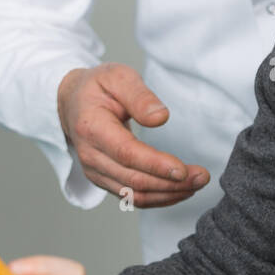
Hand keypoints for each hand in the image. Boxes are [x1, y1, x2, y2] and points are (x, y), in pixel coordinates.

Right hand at [57, 63, 208, 207]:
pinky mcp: (104, 180)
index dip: (155, 164)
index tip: (182, 169)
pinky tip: (180, 190)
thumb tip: (161, 117)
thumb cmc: (97, 87)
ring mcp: (95, 171)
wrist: (72, 103)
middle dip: (171, 183)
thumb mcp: (117, 77)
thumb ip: (139, 95)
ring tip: (197, 184)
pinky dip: (159, 198)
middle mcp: (91, 155)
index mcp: (91, 127)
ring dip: (169, 194)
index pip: (126, 153)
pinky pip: (133, 197)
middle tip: (202, 176)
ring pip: (135, 194)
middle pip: (133, 180)